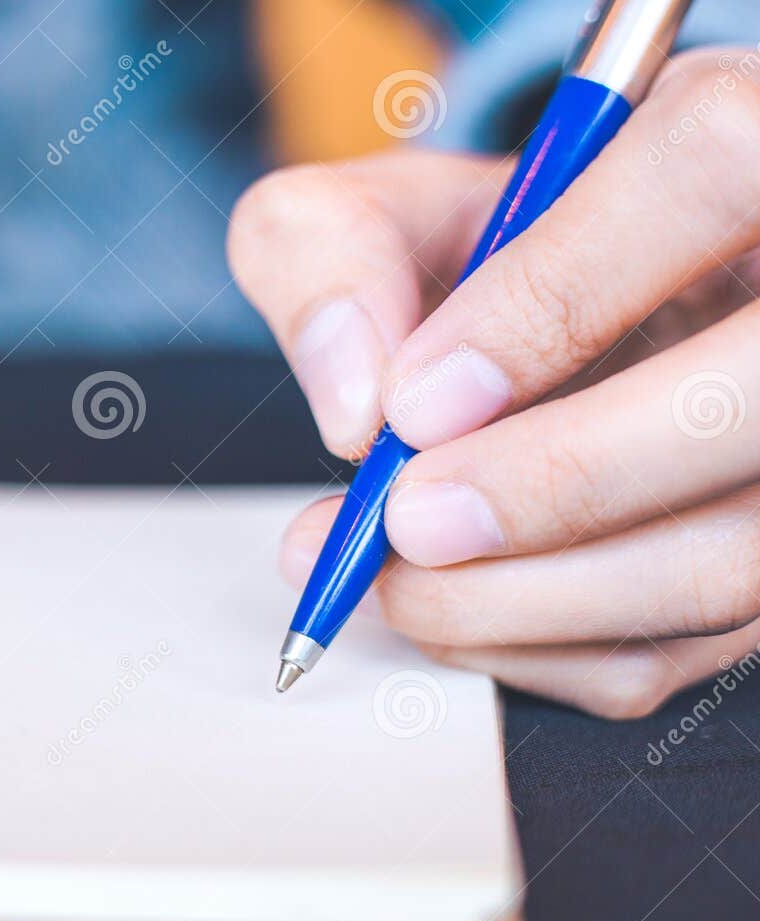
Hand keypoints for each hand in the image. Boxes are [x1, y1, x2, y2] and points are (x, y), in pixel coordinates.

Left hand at [229, 49, 759, 718]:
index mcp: (741, 144)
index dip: (554, 298)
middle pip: (749, 401)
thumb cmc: (486, 265)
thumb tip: (355, 399)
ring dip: (532, 596)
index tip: (412, 402)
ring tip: (393, 578)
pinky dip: (543, 650)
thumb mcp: (390, 214)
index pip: (705, 171)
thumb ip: (329, 249)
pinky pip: (678, 648)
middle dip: (555, 483)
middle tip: (404, 521)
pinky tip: (449, 610)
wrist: (567, 329)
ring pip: (726, 558)